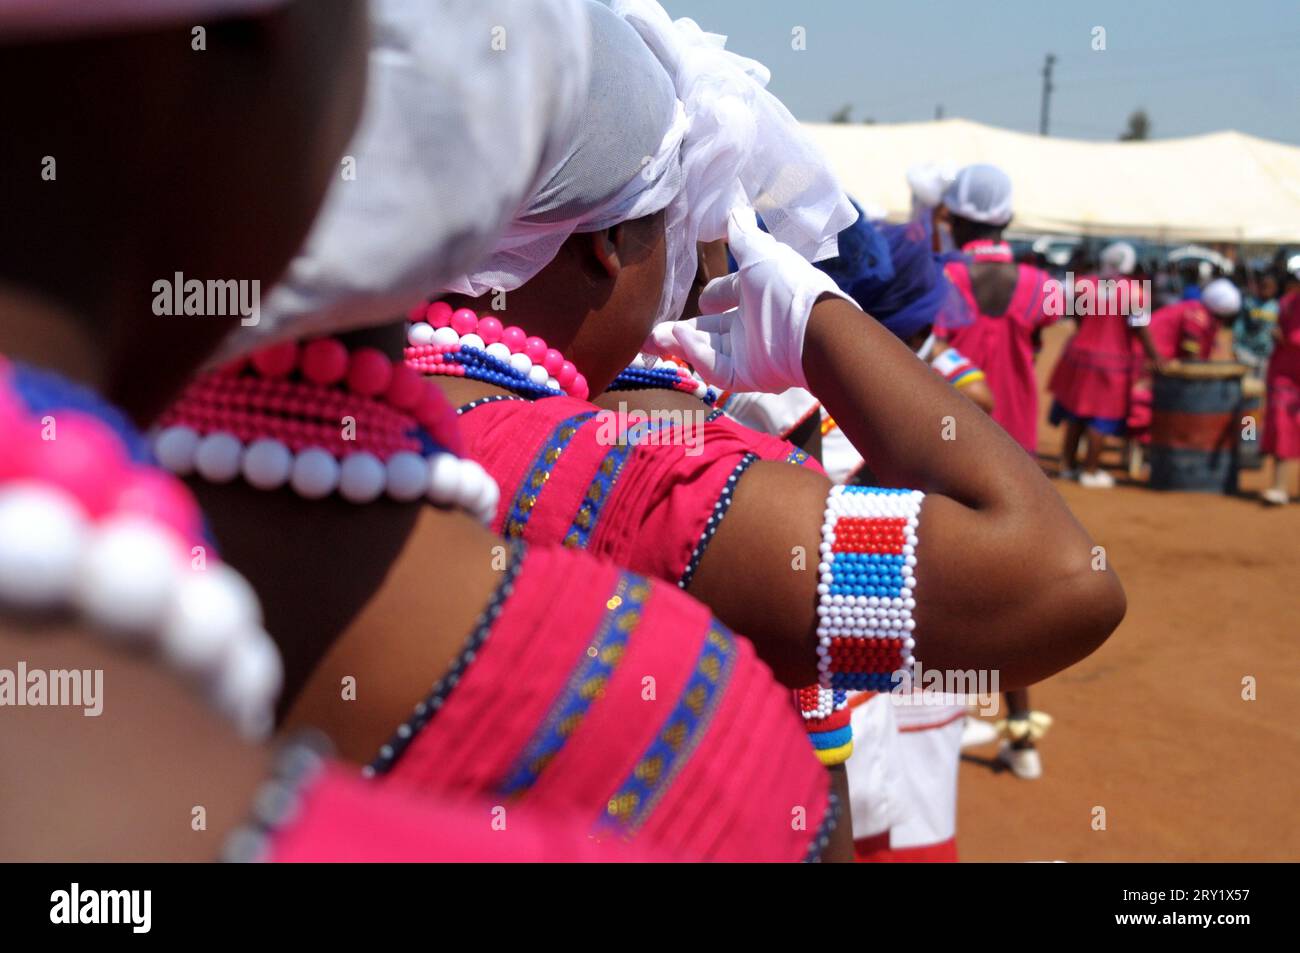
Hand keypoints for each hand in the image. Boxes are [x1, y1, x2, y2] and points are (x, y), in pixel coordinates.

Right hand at [644, 207, 853, 392]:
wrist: (811, 327)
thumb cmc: (784, 285)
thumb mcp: (759, 252)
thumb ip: (742, 234)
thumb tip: (734, 208)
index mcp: (756, 295)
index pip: (727, 297)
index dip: (712, 296)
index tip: (700, 299)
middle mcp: (751, 325)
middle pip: (708, 330)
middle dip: (677, 330)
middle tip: (649, 333)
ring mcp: (748, 353)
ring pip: (705, 350)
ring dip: (679, 344)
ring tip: (650, 340)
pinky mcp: (746, 376)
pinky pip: (716, 368)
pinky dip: (698, 355)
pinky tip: (682, 339)